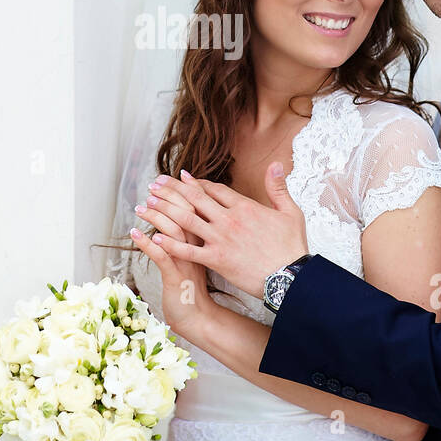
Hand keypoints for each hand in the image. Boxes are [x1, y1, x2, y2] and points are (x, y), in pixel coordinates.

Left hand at [130, 191, 217, 339]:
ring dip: (155, 216)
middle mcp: (204, 247)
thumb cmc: (197, 286)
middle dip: (168, 196)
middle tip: (152, 185)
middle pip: (187, 212)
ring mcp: (191, 261)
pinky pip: (163, 256)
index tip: (169, 178)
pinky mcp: (178, 276)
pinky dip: (148, 243)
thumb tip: (183, 219)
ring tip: (140, 207)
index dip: (184, 190)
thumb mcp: (203, 257)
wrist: (203, 318)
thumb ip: (197, 237)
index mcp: (212, 239)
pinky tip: (136, 234)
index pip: (200, 207)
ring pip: (173, 231)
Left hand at [139, 164, 307, 299]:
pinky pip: (189, 250)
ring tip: (148, 203)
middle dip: (172, 189)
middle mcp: (228, 219)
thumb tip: (276, 164)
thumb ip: (278, 187)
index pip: (214, 189)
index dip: (196, 182)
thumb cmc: (292, 246)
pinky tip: (155, 237)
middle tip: (156, 183)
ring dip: (165, 210)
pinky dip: (171, 243)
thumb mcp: (290, 212)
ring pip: (187, 220)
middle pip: (194, 199)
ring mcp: (220, 239)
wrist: (291, 276)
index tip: (182, 177)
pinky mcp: (217, 260)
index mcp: (244, 206)